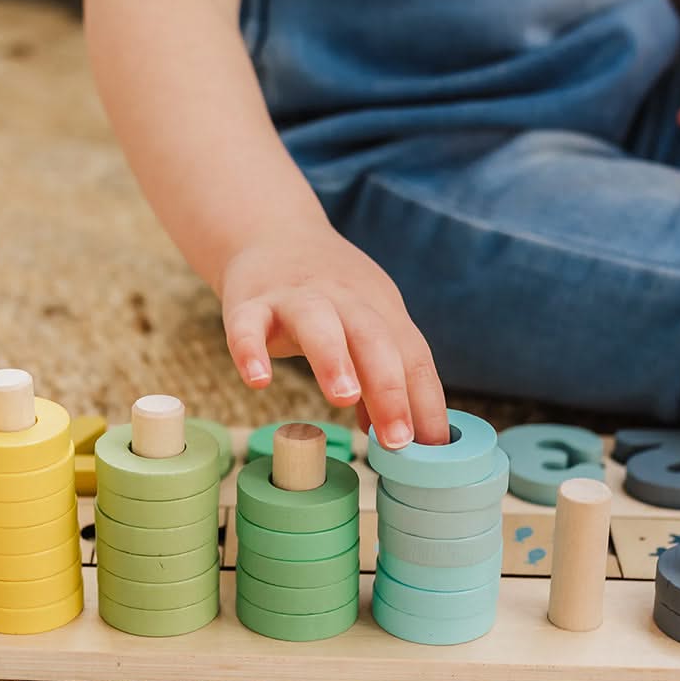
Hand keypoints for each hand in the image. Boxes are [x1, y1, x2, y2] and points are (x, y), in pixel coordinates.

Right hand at [219, 226, 448, 448]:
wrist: (270, 232)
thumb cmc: (326, 292)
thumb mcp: (363, 325)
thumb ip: (381, 377)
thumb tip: (396, 437)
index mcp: (380, 308)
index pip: (413, 355)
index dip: (425, 402)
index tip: (433, 448)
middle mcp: (343, 299)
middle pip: (373, 338)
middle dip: (390, 388)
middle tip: (398, 439)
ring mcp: (294, 298)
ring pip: (318, 323)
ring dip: (333, 359)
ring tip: (343, 398)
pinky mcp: (249, 302)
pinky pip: (247, 326)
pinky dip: (250, 351)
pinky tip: (258, 381)